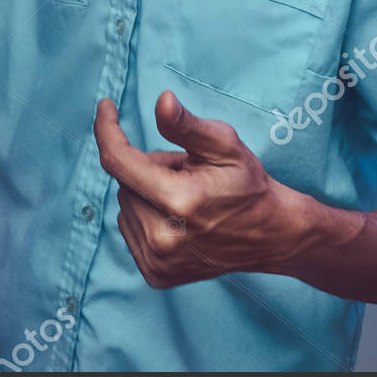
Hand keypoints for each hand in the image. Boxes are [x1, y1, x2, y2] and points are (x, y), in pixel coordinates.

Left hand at [93, 91, 305, 288]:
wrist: (271, 235)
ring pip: (125, 204)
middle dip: (148, 167)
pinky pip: (129, 228)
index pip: (118, 160)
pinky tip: (177, 219)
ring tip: (186, 198)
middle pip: (125, 180)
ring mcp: (158, 261)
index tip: (106, 106)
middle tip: (186, 173)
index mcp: (179, 201)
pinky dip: (145, 215)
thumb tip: (161, 101)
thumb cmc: (247, 184)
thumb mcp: (224, 145)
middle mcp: (163, 237)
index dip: (107, 128)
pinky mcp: (155, 274)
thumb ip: (187, 124)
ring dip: (147, 192)